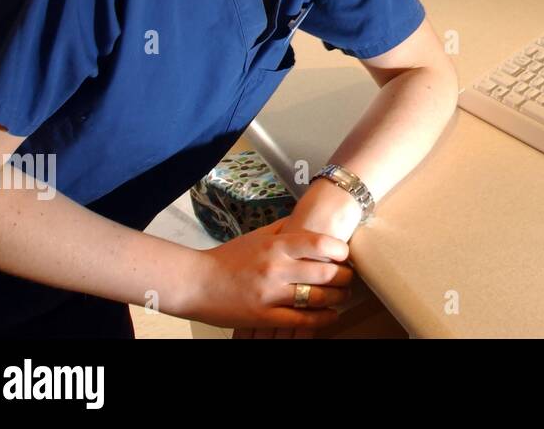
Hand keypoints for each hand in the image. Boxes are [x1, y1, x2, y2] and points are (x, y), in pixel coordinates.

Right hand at [179, 217, 353, 336]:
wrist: (194, 282)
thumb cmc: (227, 258)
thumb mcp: (258, 235)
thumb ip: (285, 229)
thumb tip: (310, 223)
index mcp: (276, 246)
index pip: (321, 244)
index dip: (340, 250)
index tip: (345, 255)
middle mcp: (276, 268)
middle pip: (326, 272)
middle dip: (345, 276)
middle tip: (349, 276)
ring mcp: (270, 294)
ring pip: (318, 297)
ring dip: (338, 297)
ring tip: (343, 295)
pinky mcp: (264, 317)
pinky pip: (302, 320)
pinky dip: (322, 318)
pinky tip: (331, 315)